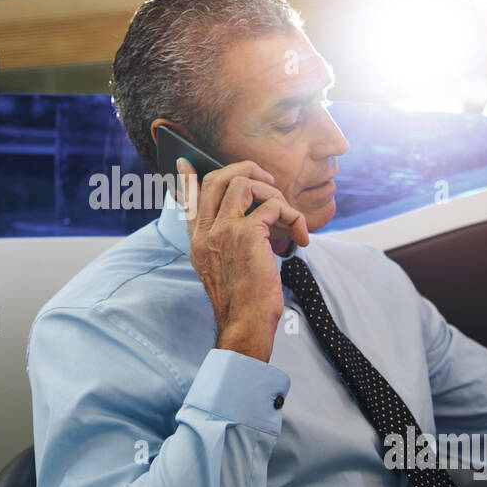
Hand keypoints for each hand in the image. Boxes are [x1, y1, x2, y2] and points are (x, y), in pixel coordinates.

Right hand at [177, 157, 308, 362]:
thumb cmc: (240, 301)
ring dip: (272, 193)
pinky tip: (300, 238)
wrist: (244, 324)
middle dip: (245, 170)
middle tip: (266, 181)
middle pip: (217, 179)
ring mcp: (223, 230)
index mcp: (198, 241)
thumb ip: (222, 244)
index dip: (188, 178)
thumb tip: (246, 223)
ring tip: (286, 215)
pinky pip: (273, 206)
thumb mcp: (220, 271)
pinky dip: (293, 216)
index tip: (186, 162)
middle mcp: (206, 232)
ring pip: (244, 184)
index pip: (187, 200)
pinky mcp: (247, 233)